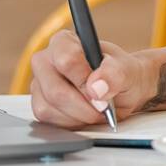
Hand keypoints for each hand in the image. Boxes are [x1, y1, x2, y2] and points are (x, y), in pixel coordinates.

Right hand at [29, 29, 152, 128]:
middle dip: (84, 106)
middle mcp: (45, 61)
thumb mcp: (126, 70)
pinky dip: (72, 123)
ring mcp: (39, 84)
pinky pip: (50, 121)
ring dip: (79, 116)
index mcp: (63, 42)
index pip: (66, 60)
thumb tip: (96, 87)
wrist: (122, 89)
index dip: (84, 80)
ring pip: (50, 109)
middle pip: (55, 91)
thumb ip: (114, 74)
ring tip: (97, 109)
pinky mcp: (40, 105)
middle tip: (103, 106)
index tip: (100, 90)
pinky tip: (85, 115)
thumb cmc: (121, 73)